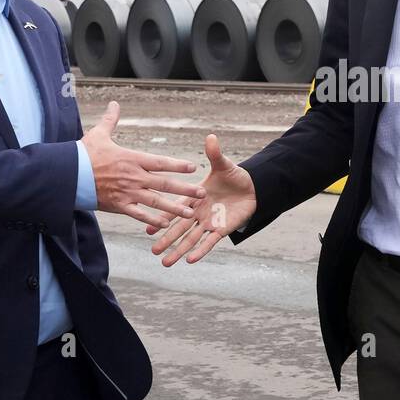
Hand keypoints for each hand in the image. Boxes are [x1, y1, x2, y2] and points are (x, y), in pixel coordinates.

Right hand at [82, 100, 204, 230]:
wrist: (67, 175)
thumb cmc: (83, 154)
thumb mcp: (99, 134)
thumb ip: (110, 120)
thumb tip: (114, 103)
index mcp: (132, 159)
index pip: (160, 162)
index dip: (178, 165)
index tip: (193, 167)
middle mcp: (134, 177)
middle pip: (165, 184)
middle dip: (185, 189)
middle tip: (202, 193)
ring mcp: (127, 193)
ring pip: (156, 202)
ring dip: (175, 208)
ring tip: (190, 213)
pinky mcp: (119, 206)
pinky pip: (139, 215)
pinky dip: (152, 220)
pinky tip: (165, 225)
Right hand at [149, 133, 256, 265]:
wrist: (252, 188)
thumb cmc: (235, 176)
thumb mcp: (223, 165)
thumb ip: (215, 154)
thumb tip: (211, 136)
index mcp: (194, 197)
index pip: (175, 208)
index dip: (162, 217)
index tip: (147, 227)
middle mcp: (198, 212)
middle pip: (179, 228)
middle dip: (166, 240)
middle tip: (152, 251)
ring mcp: (209, 222)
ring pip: (191, 239)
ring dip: (179, 250)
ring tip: (166, 263)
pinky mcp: (221, 229)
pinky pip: (209, 242)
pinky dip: (200, 251)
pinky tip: (190, 260)